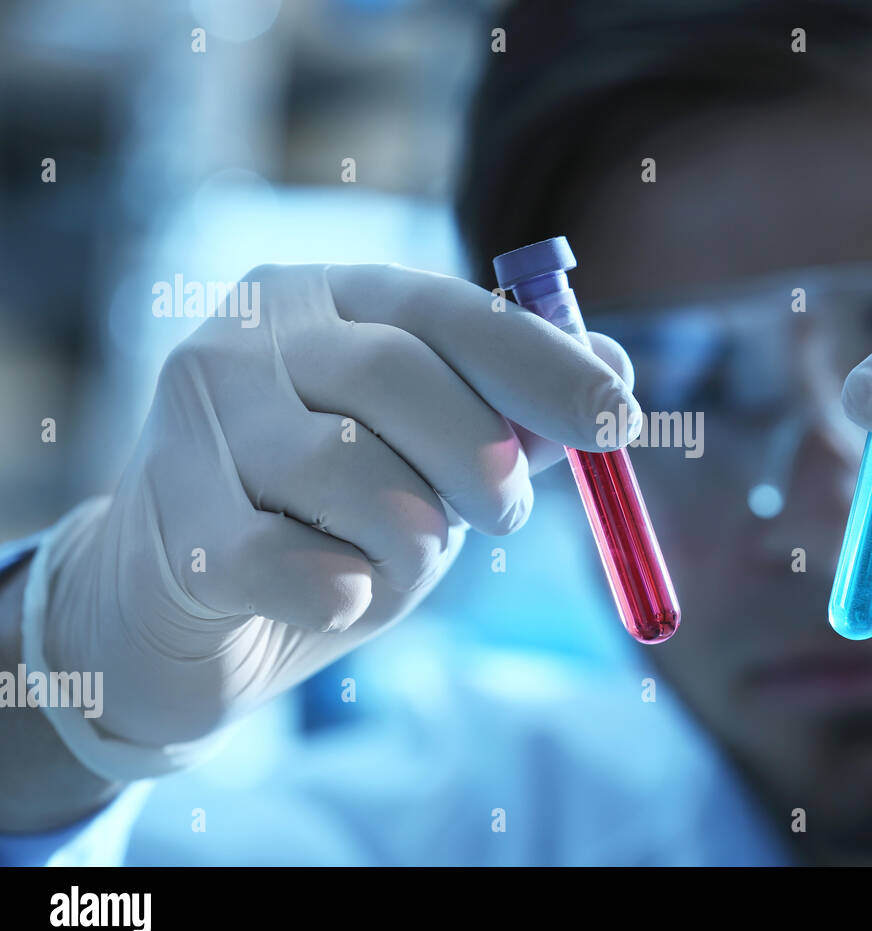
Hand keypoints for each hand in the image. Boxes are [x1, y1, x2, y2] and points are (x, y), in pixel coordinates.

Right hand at [29, 263, 638, 768]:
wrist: (184, 608)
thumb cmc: (326, 520)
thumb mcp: (432, 462)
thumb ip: (512, 419)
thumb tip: (614, 372)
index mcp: (330, 298)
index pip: (448, 311)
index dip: (543, 366)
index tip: (621, 421)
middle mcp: (252, 333)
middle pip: (397, 376)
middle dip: (480, 462)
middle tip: (505, 518)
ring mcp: (194, 419)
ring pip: (348, 472)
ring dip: (410, 541)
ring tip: (395, 560)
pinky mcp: (168, 517)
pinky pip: (282, 561)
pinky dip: (340, 591)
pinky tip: (339, 596)